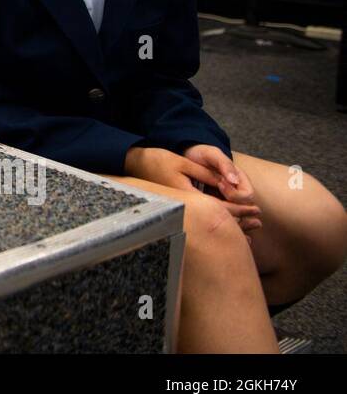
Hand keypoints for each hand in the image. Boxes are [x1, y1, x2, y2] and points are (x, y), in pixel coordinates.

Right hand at [125, 147, 261, 231]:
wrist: (135, 164)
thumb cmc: (158, 160)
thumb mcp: (183, 163)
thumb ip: (207, 174)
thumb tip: (229, 183)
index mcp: (187, 196)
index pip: (219, 206)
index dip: (240, 209)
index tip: (256, 211)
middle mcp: (185, 208)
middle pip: (216, 219)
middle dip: (239, 222)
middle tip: (258, 224)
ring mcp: (181, 211)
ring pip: (209, 223)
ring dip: (229, 226)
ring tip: (249, 233)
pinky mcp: (179, 210)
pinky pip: (202, 220)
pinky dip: (217, 225)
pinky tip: (226, 229)